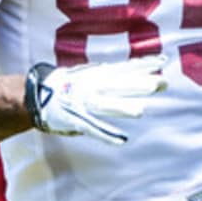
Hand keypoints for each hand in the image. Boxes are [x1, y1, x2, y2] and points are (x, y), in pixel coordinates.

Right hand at [24, 55, 167, 144]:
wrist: (38, 94)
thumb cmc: (69, 85)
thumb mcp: (91, 74)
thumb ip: (109, 74)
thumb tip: (129, 69)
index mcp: (99, 76)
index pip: (126, 68)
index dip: (144, 64)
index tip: (163, 60)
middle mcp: (94, 87)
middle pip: (121, 85)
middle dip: (141, 84)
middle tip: (163, 84)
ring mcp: (85, 103)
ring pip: (106, 105)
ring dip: (122, 108)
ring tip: (140, 111)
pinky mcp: (76, 120)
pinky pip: (93, 128)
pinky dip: (106, 135)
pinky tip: (121, 140)